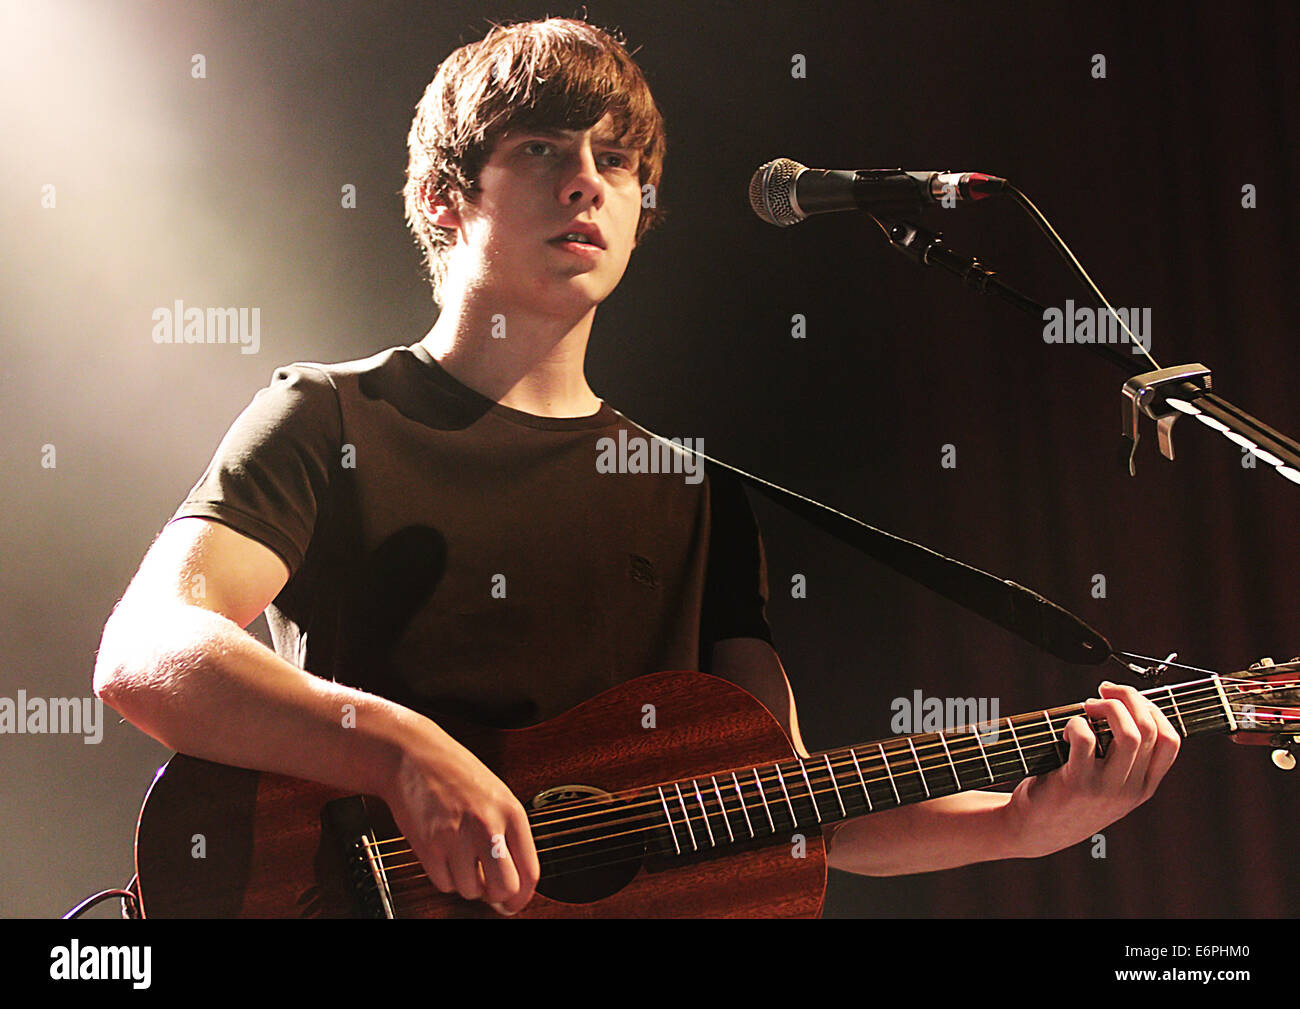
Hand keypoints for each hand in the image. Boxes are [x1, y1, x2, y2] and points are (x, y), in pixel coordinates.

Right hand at [383, 729, 539, 915]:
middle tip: (487, 888)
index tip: (514, 904)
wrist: (414, 755)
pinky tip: (442, 853)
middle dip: (495, 896)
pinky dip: (444, 877)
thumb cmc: (455, 774)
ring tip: (459, 856)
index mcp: (512, 812)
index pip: (530, 871)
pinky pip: (444, 884)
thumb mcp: (495, 795)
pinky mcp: (430, 845)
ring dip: (465, 883)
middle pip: (504, 888)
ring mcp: (458, 836)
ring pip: (470, 890)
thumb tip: (511, 883)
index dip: (523, 897)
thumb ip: (507, 834)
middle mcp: (488, 825)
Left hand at [1002, 680, 1180, 858]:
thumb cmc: (1071, 797)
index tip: (1130, 698)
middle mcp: (1131, 789)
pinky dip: (1077, 724)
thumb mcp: (1110, 786)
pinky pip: (1086, 739)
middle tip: (1104, 691)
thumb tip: (1121, 704)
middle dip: (1129, 697)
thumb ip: (1122, 756)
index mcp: (1144, 787)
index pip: (1170, 741)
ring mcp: (1106, 788)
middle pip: (1150, 730)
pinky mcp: (1077, 782)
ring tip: (1088, 707)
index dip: (1153, 709)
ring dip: (1108, 707)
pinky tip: (1066, 731)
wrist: (1035, 831)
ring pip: (1128, 734)